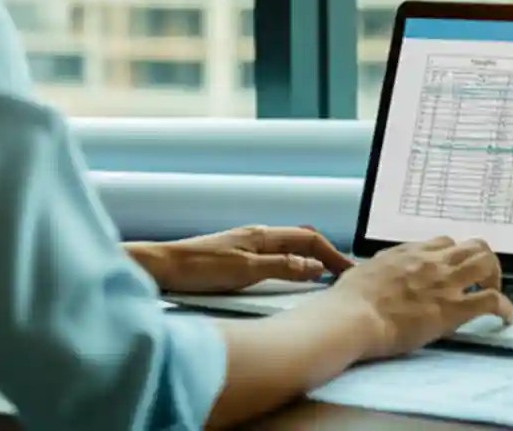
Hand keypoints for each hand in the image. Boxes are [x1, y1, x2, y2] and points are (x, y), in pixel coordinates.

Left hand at [126, 225, 353, 293]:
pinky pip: (275, 256)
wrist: (162, 267)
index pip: (309, 239)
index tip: (349, 271)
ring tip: (323, 276)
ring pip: (288, 247)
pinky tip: (289, 277)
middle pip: (301, 240)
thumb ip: (282, 267)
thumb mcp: (246, 271)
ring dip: (309, 258)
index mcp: (263, 236)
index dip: (332, 254)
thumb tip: (316, 267)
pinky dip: (291, 264)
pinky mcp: (236, 257)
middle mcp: (257, 236)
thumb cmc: (199, 268)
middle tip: (342, 272)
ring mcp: (246, 245)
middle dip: (325, 253)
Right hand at [322, 236, 512, 360]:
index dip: (453, 255)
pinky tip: (506, 317)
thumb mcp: (365, 270)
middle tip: (481, 280)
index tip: (453, 270)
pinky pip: (492, 300)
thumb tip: (377, 272)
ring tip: (495, 292)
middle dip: (482, 260)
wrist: (354, 316)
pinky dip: (505, 307)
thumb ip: (380, 268)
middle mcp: (432, 261)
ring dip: (496, 277)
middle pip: (472, 245)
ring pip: (487, 263)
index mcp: (410, 252)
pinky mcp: (454, 308)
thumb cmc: (349, 298)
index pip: (444, 243)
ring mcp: (446, 282)